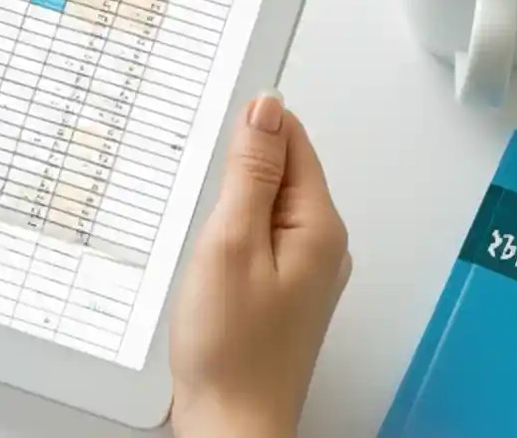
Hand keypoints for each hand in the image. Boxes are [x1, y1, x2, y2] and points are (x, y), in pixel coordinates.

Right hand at [170, 92, 350, 437]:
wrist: (231, 423)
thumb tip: (265, 110)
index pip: (292, 139)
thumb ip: (250, 172)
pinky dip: (226, 235)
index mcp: (318, 225)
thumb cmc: (231, 349)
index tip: (209, 127)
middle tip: (196, 193)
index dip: (249, 123)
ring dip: (227, 202)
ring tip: (197, 231)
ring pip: (263, 205)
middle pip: (279, 170)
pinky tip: (203, 255)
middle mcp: (320, 245)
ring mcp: (301, 270)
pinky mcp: (277, 291)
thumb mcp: (230, 243)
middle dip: (234, 165)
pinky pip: (255, 238)